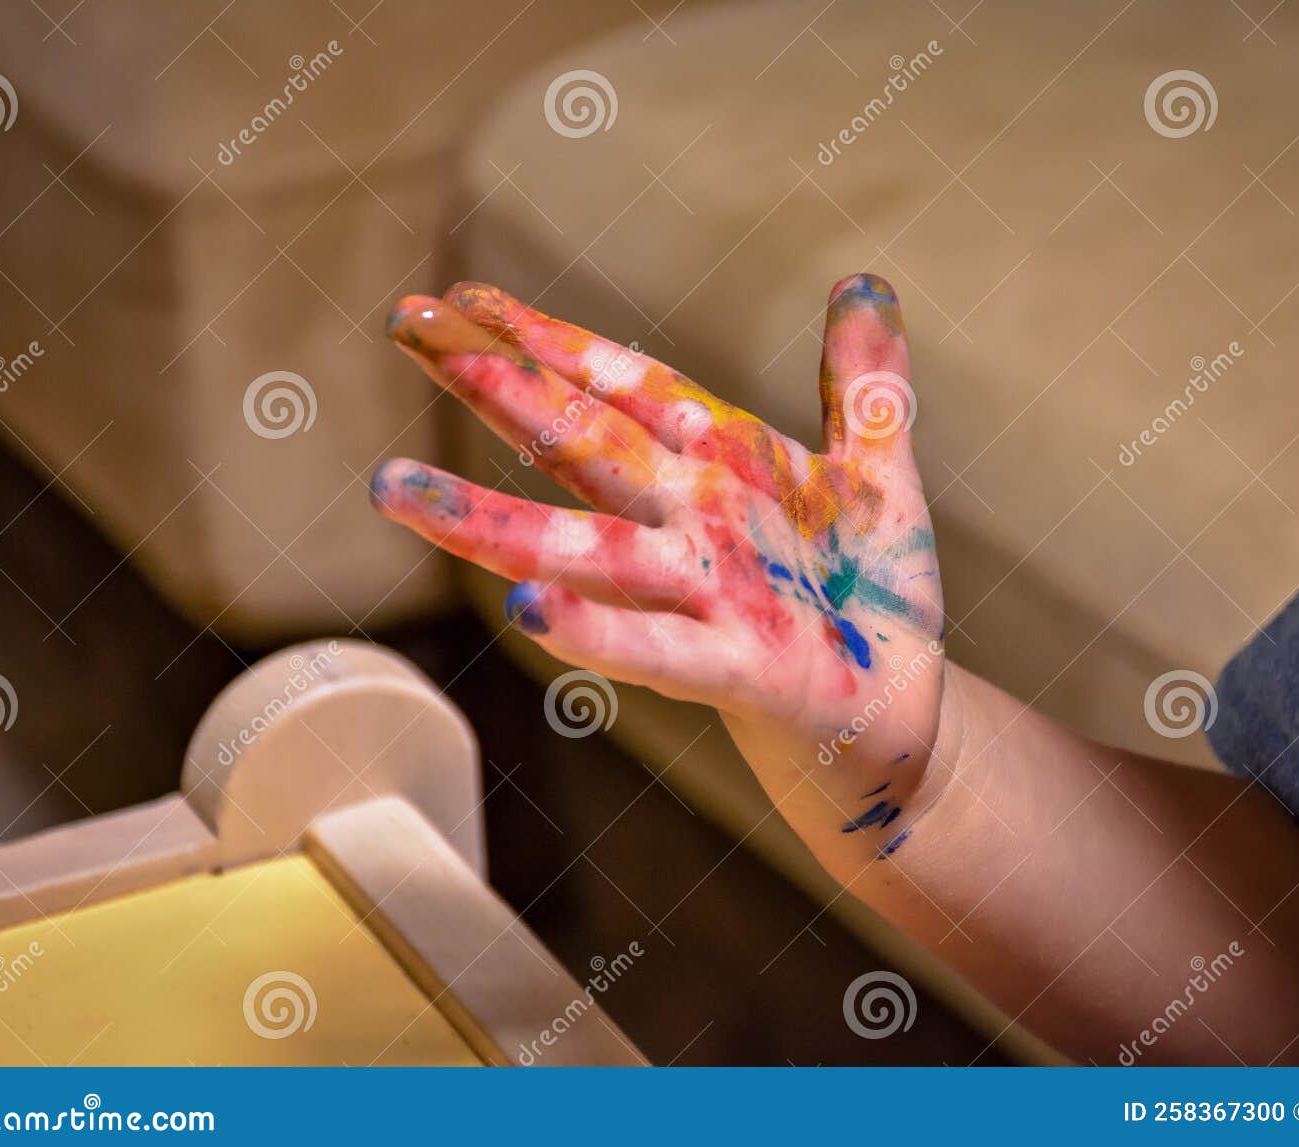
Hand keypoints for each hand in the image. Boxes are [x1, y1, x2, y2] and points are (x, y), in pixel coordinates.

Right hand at [373, 275, 944, 863]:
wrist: (904, 712)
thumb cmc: (870, 593)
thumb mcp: (877, 472)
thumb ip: (863, 384)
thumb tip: (864, 283)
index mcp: (724, 461)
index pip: (624, 383)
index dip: (550, 337)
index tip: (465, 295)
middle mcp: (694, 519)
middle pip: (581, 441)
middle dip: (494, 383)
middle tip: (403, 326)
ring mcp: (706, 591)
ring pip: (586, 546)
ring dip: (490, 518)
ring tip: (393, 486)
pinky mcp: (736, 665)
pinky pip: (653, 646)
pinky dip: (592, 630)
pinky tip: (523, 608)